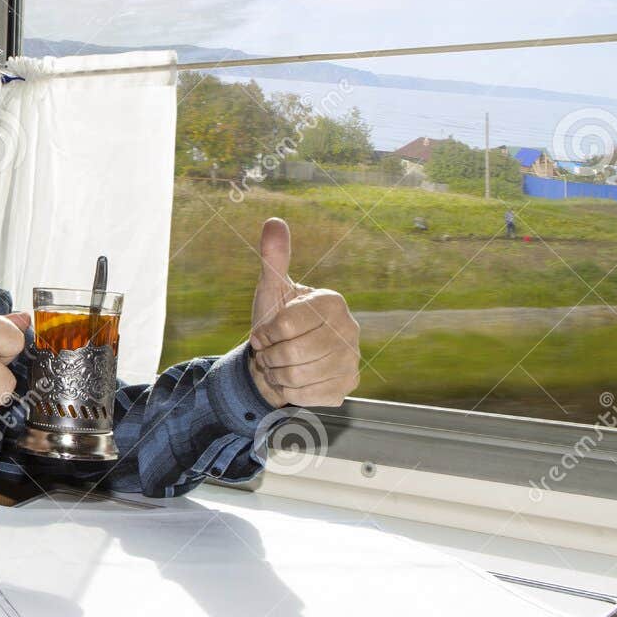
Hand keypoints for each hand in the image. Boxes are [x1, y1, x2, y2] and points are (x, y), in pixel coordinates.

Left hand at [247, 217, 360, 407]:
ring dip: (277, 373)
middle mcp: (351, 329)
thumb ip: (273, 258)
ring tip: (278, 364)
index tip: (264, 332)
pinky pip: (306, 395)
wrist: (281, 357)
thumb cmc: (275, 320)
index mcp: (332, 302)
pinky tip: (292, 379)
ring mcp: (352, 360)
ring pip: (298, 376)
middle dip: (270, 355)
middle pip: (293, 353)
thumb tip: (273, 221)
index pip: (284, 325)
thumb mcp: (270, 289)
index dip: (265, 332)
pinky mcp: (346, 386)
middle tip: (269, 351)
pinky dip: (289, 391)